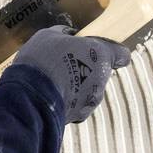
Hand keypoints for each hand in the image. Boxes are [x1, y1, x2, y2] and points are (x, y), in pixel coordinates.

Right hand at [12, 25, 130, 123]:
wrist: (31, 96)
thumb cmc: (43, 60)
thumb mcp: (48, 36)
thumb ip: (63, 34)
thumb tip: (67, 35)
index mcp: (100, 55)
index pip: (122, 55)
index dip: (114, 53)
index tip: (102, 53)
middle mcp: (101, 80)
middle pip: (100, 74)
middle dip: (86, 70)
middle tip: (65, 65)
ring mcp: (91, 101)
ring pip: (87, 92)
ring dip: (76, 87)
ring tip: (53, 83)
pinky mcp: (78, 117)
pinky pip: (75, 106)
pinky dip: (67, 101)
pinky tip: (50, 96)